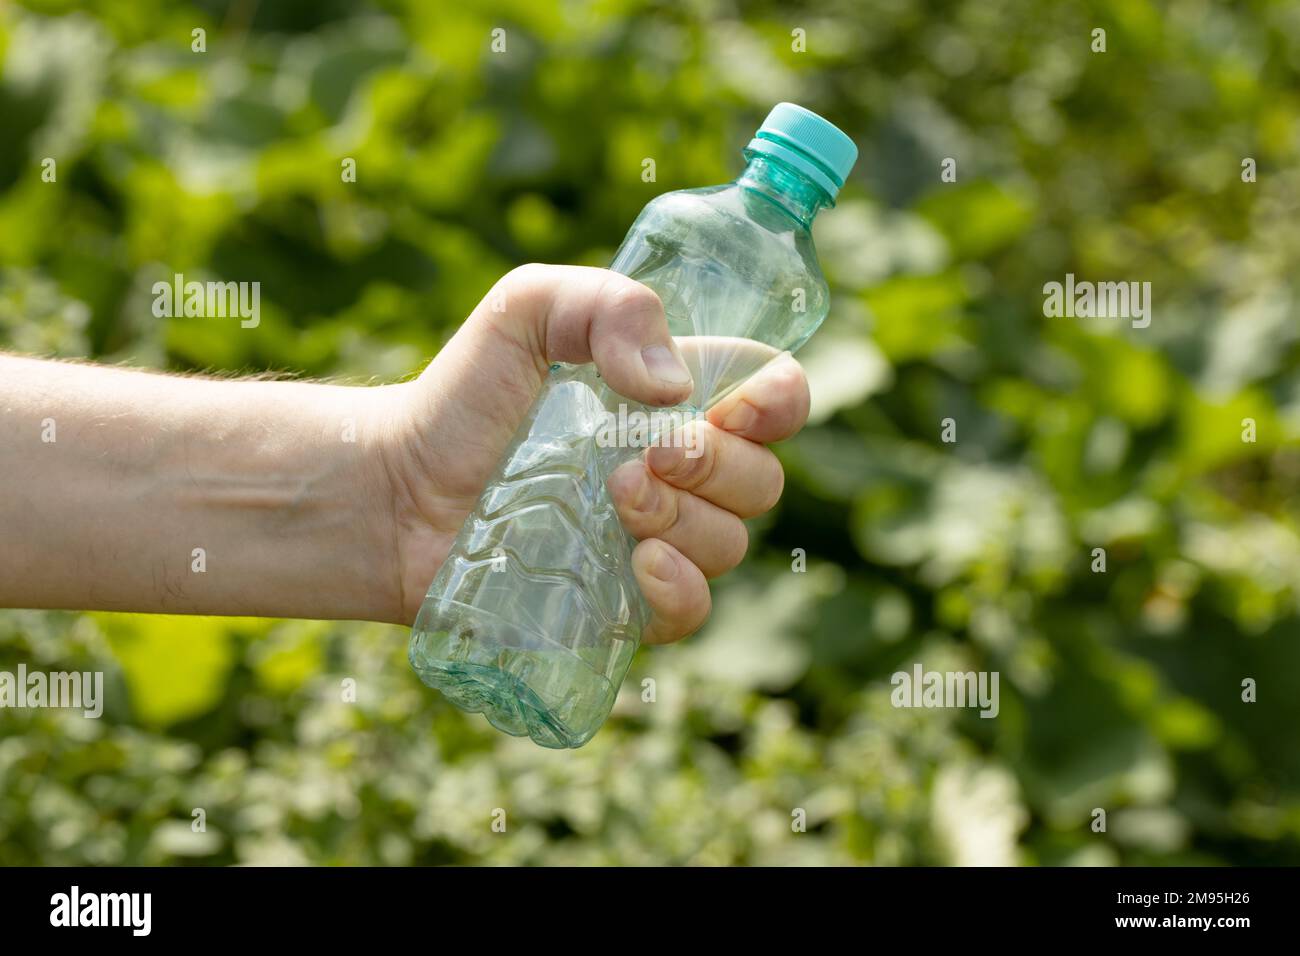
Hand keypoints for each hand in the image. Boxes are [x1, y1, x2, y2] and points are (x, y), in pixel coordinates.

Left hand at [376, 264, 810, 639]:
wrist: (395, 489)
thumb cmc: (463, 395)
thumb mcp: (527, 311)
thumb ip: (608, 307)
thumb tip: (673, 388)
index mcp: (674, 398)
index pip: (774, 399)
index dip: (780, 402)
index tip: (740, 406)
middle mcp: (678, 473)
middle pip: (762, 479)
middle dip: (717, 464)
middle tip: (641, 455)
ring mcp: (654, 541)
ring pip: (730, 543)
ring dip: (685, 520)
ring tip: (613, 498)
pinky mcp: (621, 605)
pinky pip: (692, 611)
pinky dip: (680, 589)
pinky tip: (638, 563)